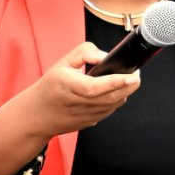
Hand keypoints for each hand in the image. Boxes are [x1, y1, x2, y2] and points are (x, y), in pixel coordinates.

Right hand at [24, 42, 140, 136]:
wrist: (38, 115)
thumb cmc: (50, 88)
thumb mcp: (62, 63)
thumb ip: (84, 53)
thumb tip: (105, 56)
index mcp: (68, 86)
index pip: (95, 87)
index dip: (115, 81)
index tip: (131, 75)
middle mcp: (78, 103)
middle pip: (111, 97)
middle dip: (129, 86)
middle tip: (136, 73)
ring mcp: (86, 115)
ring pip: (114, 104)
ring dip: (125, 92)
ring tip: (127, 80)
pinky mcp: (91, 122)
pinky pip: (111, 110)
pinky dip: (118, 99)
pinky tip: (115, 91)